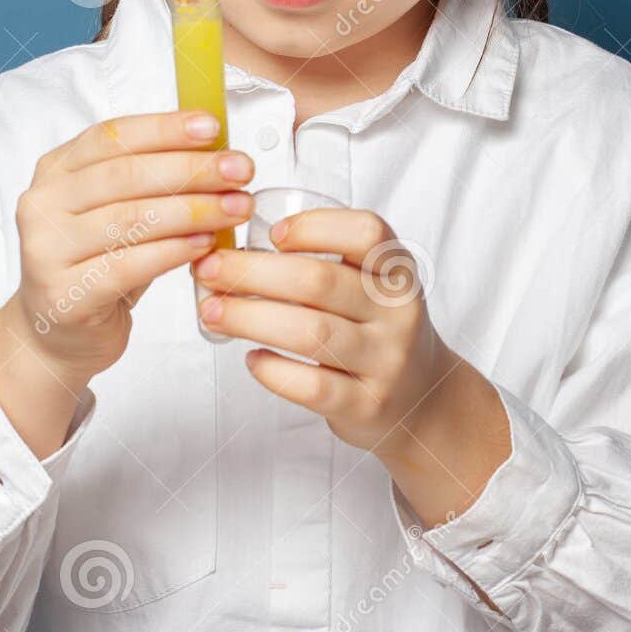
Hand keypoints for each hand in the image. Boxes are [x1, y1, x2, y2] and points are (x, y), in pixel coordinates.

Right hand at [0, 110, 253, 387]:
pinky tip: (205, 245)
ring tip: (235, 208)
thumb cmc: (95, 265)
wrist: (57, 334)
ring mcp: (47, 251)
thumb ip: (149, 180)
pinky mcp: (64, 295)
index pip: (111, 137)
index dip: (164, 128)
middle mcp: (43, 205)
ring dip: (193, 210)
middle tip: (239, 169)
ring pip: (130, 220)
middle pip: (124, 176)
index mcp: (55, 171)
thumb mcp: (114, 211)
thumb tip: (213, 149)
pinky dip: (173, 252)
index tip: (212, 128)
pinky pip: (129, 266)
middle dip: (191, 169)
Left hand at [192, 207, 510, 523]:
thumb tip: (230, 249)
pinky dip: (274, 370)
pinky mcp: (367, 404)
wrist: (421, 400)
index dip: (315, 227)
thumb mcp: (369, 287)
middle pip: (320, 280)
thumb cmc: (373, 330)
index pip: (367, 233)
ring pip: (311, 332)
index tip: (272, 234)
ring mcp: (386, 361)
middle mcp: (397, 313)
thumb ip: (323, 263)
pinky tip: (252, 359)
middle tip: (209, 270)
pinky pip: (313, 385)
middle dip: (252, 272)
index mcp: (395, 272)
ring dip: (249, 318)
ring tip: (211, 311)